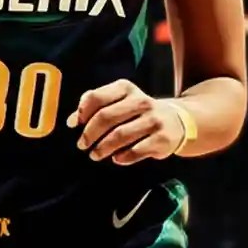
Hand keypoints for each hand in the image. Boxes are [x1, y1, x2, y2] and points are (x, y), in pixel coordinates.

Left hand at [65, 79, 187, 164]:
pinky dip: (122, 157)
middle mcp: (141, 101)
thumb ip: (94, 105)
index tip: (73, 125)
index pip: (97, 97)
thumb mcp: (119, 101)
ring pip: (120, 135)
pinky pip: (136, 150)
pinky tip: (116, 158)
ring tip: (95, 155)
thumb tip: (71, 120)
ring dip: (103, 148)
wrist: (177, 121)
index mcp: (126, 88)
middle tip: (82, 145)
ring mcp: (153, 120)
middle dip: (90, 133)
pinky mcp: (162, 138)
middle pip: (106, 117)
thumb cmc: (137, 112)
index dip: (82, 112)